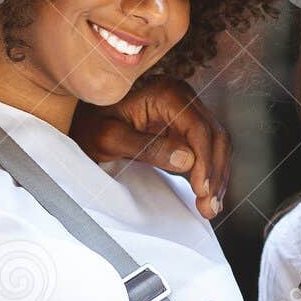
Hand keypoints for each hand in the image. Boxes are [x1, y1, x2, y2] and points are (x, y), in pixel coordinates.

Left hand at [71, 77, 229, 218]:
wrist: (83, 121)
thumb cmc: (91, 126)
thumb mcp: (109, 139)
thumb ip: (146, 148)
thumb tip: (187, 160)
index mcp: (166, 94)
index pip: (198, 129)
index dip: (205, 161)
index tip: (201, 190)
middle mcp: (182, 98)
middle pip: (214, 136)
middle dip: (215, 173)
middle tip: (209, 206)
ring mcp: (186, 111)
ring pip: (216, 145)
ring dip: (217, 176)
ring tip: (210, 207)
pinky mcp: (184, 127)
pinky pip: (207, 150)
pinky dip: (210, 172)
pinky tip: (207, 195)